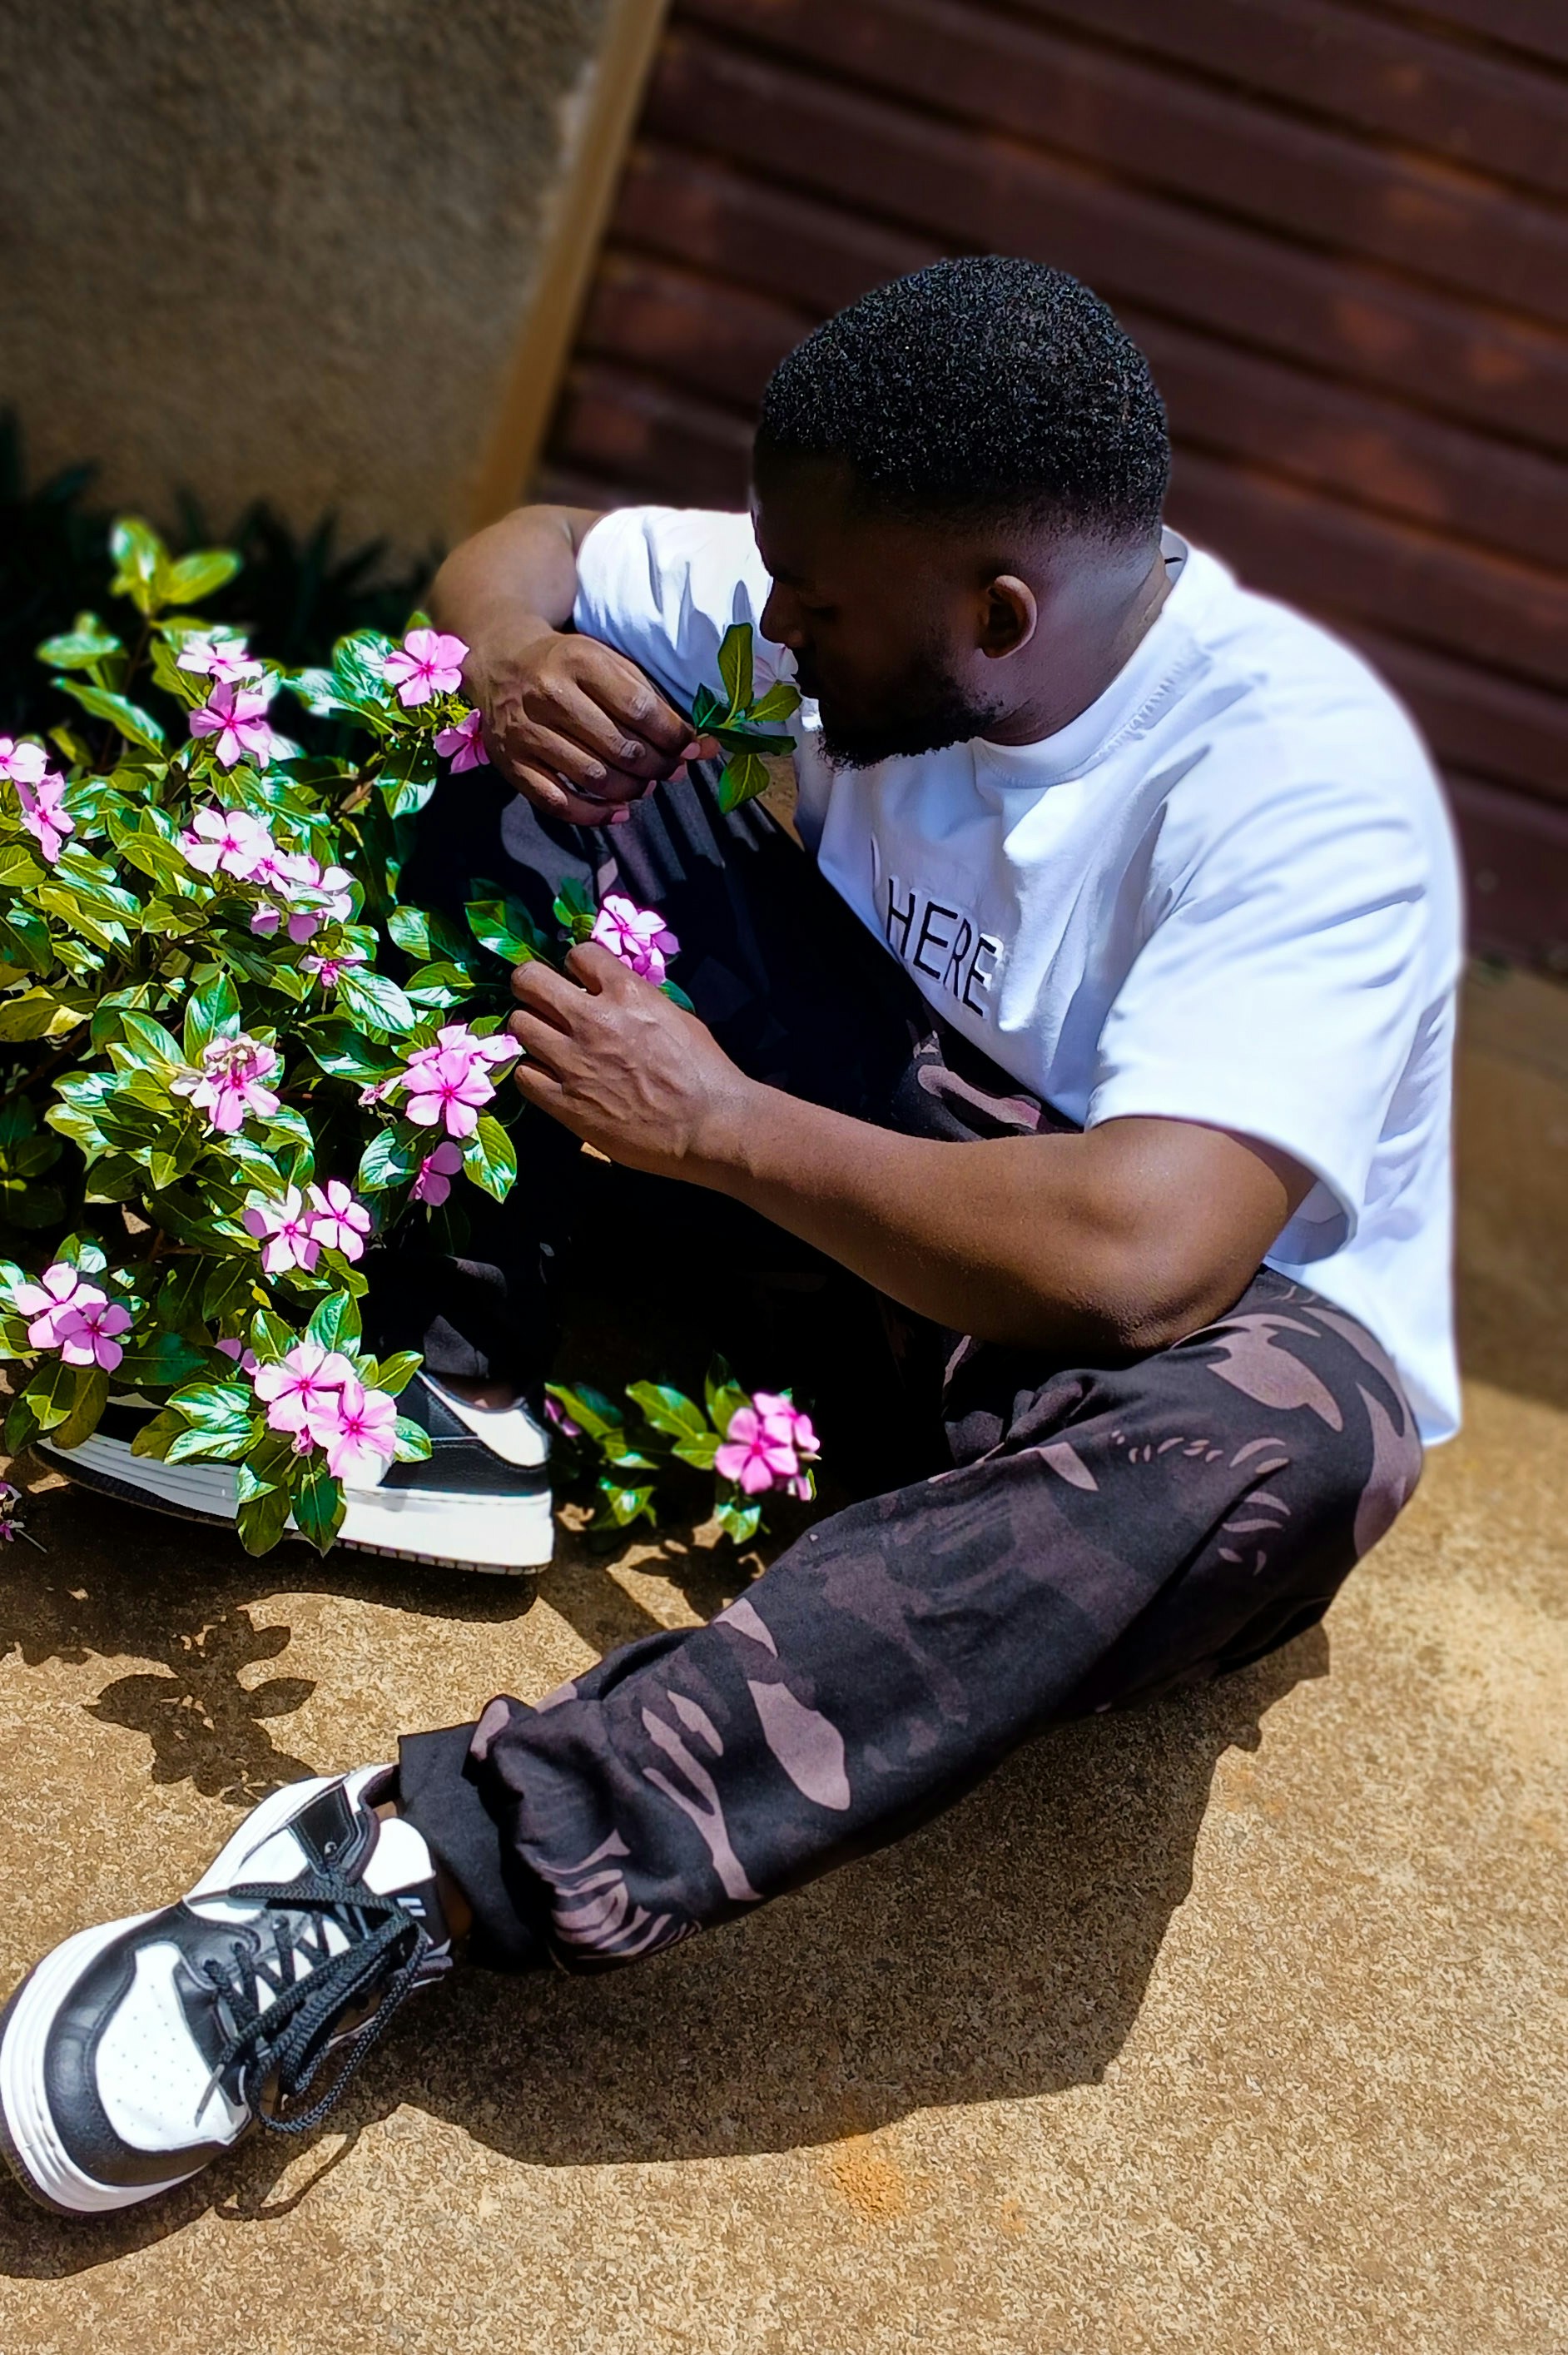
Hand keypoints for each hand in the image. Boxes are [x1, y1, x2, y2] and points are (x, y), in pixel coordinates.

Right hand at [468, 629, 713, 826]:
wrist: (501, 661)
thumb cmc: (568, 665)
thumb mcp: (609, 664)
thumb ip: (654, 701)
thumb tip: (702, 746)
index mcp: (579, 660)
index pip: (639, 709)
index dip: (673, 736)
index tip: (690, 748)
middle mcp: (549, 694)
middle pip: (620, 747)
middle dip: (656, 766)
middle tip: (670, 771)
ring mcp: (526, 732)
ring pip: (593, 777)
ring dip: (631, 790)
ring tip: (645, 786)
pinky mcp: (512, 763)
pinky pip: (558, 802)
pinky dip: (595, 816)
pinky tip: (619, 811)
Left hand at [508, 944, 754, 1177]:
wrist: (708, 1126)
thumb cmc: (704, 1072)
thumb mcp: (676, 1016)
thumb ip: (637, 999)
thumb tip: (611, 993)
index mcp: (626, 992)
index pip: (577, 954)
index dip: (576, 967)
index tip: (581, 982)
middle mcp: (591, 1019)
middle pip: (529, 980)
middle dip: (533, 986)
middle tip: (543, 1002)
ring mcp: (573, 1061)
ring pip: (519, 1024)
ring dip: (532, 1030)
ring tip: (547, 1043)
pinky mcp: (564, 1102)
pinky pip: (523, 1074)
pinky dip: (533, 1072)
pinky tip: (550, 1078)